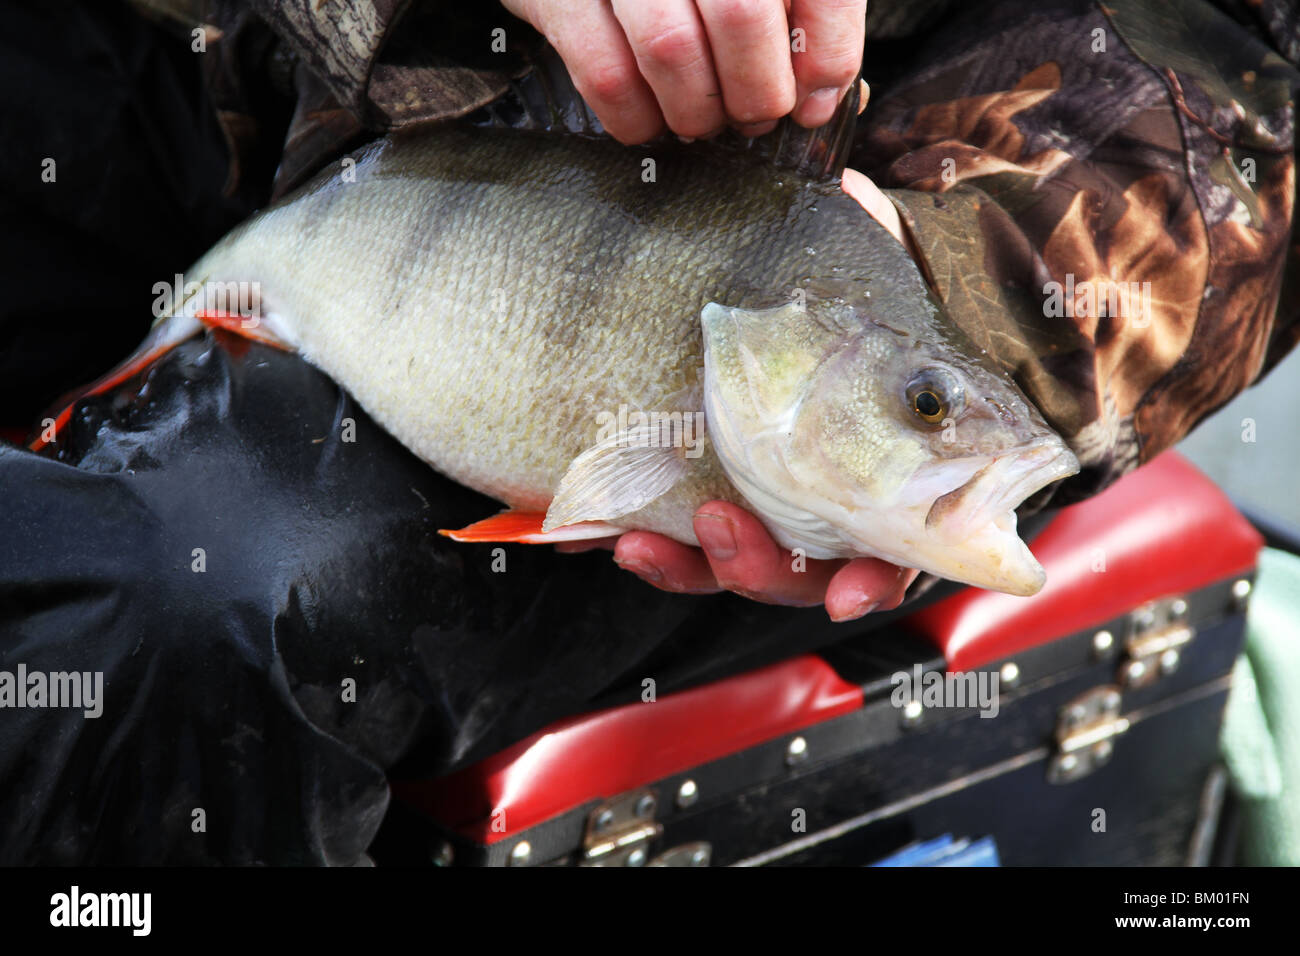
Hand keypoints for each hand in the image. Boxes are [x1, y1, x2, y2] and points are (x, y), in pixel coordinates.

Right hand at [502, 0, 867, 142]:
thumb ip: (799, 22)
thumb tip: (819, 101)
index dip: (826, 57)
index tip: (812, 103)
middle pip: (741, 16)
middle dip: (756, 92)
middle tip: (752, 116)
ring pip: (671, 49)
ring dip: (696, 111)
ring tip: (701, 119)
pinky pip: (604, 74)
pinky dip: (635, 118)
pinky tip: (649, 119)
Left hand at [561, 170, 919, 620]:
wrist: (777, 276)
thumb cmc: (839, 284)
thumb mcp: (860, 276)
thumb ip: (874, 275)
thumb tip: (854, 203)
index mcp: (881, 475)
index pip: (886, 554)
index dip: (869, 582)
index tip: (847, 593)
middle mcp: (818, 502)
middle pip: (797, 575)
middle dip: (757, 568)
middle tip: (721, 526)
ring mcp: (755, 499)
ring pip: (726, 564)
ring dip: (687, 564)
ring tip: (640, 543)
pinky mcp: (694, 487)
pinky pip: (665, 534)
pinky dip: (633, 538)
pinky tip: (593, 531)